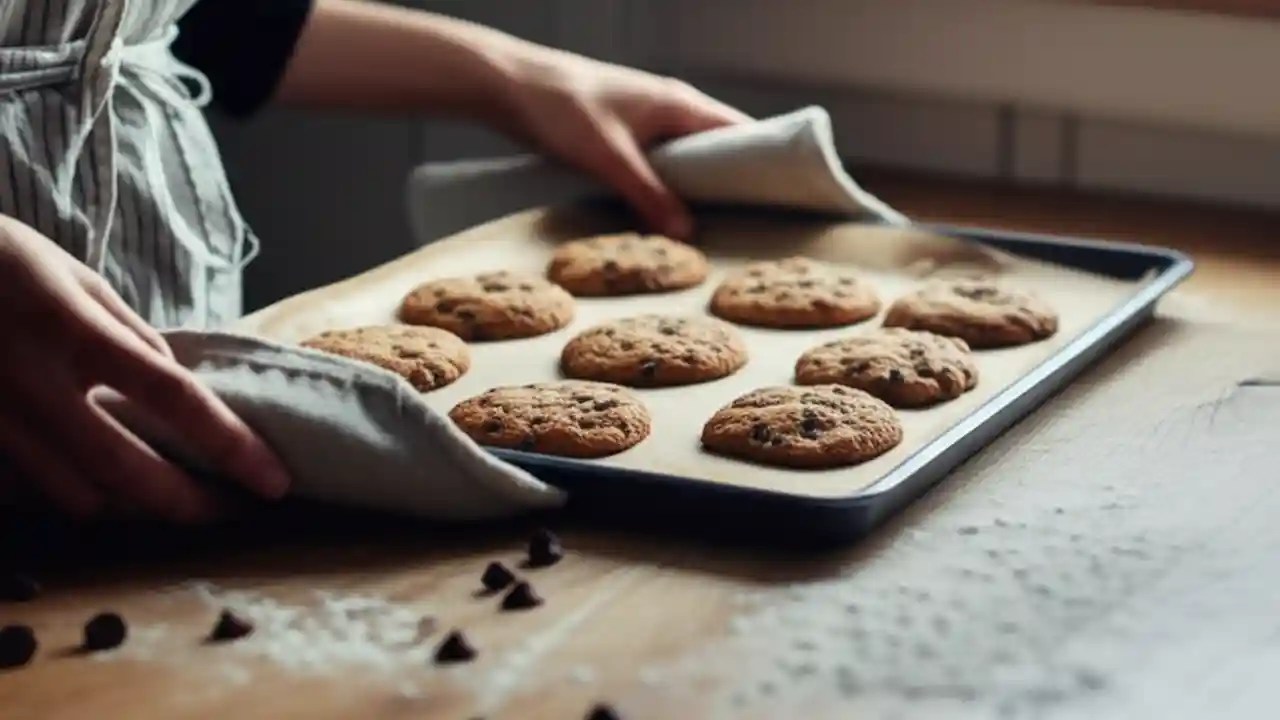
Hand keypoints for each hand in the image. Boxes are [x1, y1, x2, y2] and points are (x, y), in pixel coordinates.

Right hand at [0, 217, 290, 521]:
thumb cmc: (5, 264)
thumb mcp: (80, 282)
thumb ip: (132, 339)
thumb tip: (183, 394)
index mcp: (75, 327)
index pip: (173, 396)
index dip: (230, 445)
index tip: (273, 479)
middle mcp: (31, 380)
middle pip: (127, 469)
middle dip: (190, 503)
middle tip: (232, 510)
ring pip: (77, 496)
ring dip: (134, 506)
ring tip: (172, 495)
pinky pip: (31, 492)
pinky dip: (75, 496)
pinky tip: (102, 486)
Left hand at [495, 50, 750, 239]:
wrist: (509, 86)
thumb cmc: (559, 108)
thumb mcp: (608, 158)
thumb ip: (648, 195)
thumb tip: (687, 232)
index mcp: (677, 103)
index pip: (741, 130)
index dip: (767, 158)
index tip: (788, 192)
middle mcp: (669, 109)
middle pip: (719, 147)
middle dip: (736, 181)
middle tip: (757, 220)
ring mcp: (646, 122)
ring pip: (688, 158)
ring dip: (700, 188)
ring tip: (719, 225)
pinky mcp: (624, 136)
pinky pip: (662, 164)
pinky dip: (671, 186)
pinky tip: (668, 214)